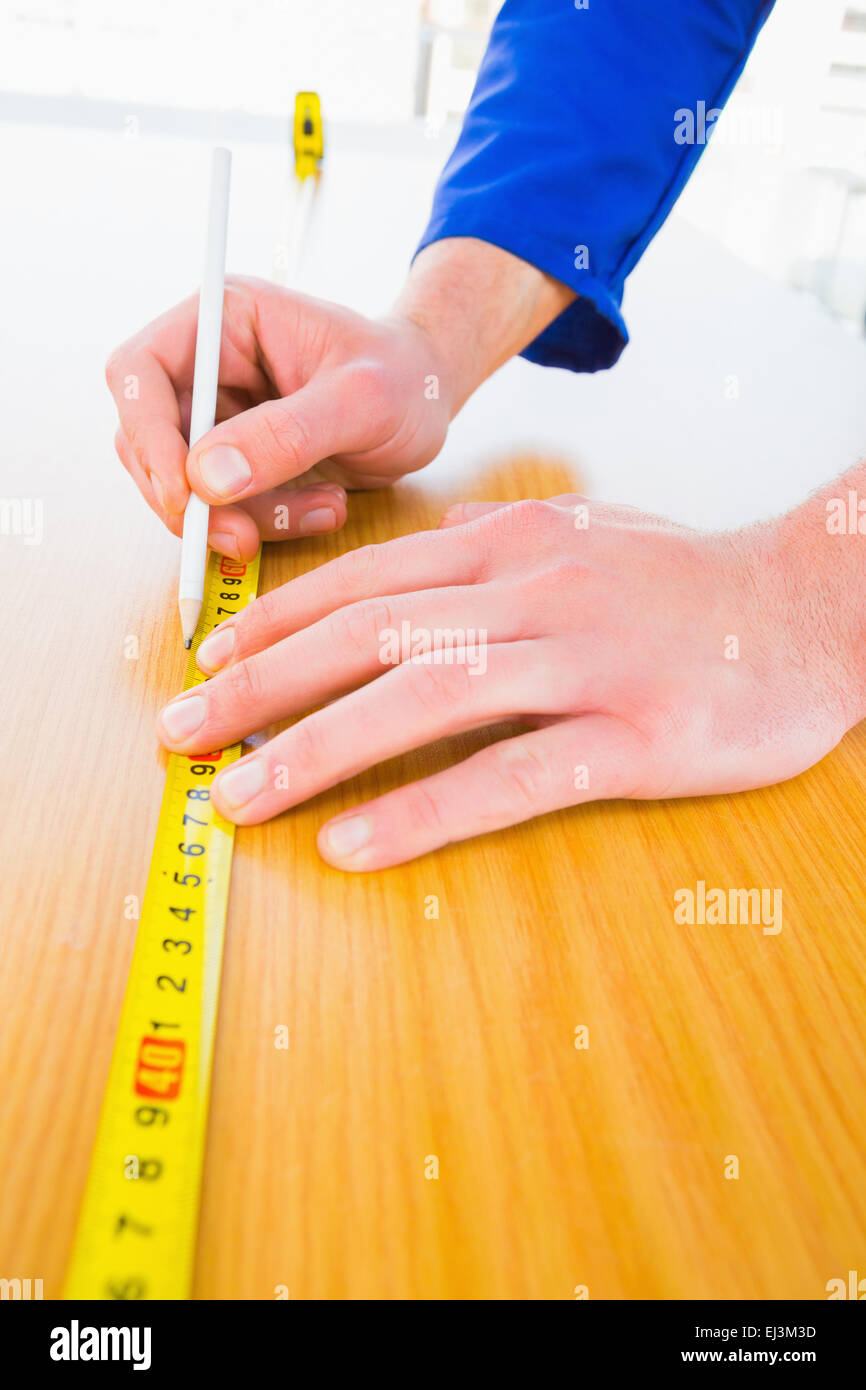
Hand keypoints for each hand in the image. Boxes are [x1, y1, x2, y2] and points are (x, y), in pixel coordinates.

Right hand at [106, 241, 574, 559]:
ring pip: (183, 488)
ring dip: (241, 519)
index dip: (147, 437)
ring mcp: (218, 419)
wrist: (429, 404)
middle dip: (192, 502)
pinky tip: (325, 508)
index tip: (184, 496)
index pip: (139, 372)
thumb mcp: (362, 401)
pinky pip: (225, 511)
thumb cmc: (404, 380)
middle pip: (148, 443)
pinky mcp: (237, 464)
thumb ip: (287, 435)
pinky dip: (268, 525)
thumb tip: (206, 478)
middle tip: (242, 538)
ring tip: (321, 508)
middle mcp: (207, 368)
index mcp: (224, 321)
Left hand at [154, 491, 864, 869]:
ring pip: (423, 700)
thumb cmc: (685, 585)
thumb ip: (487, 567)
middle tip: (178, 735)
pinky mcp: (632, 738)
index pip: (367, 578)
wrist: (814, 605)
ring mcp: (584, 662)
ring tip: (238, 798)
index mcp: (513, 542)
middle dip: (259, 687)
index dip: (276, 622)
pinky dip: (422, 812)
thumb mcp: (578, 542)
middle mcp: (535, 591)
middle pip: (369, 635)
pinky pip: (508, 778)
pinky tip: (353, 846)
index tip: (209, 663)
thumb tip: (390, 611)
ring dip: (315, 751)